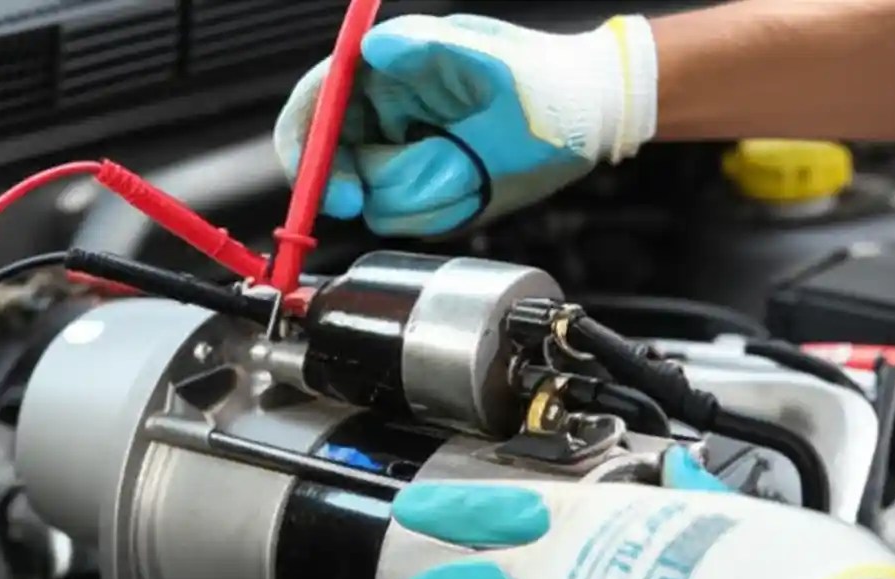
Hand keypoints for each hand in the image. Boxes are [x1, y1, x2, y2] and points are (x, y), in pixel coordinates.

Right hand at [272, 13, 658, 236]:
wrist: (588, 116)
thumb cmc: (544, 79)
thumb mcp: (487, 58)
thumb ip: (424, 48)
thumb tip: (371, 48)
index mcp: (386, 73)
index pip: (317, 105)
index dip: (306, 144)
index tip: (324, 182)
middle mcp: (385, 113)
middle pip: (331, 161)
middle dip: (349, 183)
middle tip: (364, 198)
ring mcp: (403, 153)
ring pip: (372, 195)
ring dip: (413, 195)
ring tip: (464, 173)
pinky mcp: (423, 189)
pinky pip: (406, 214)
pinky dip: (434, 210)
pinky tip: (469, 186)